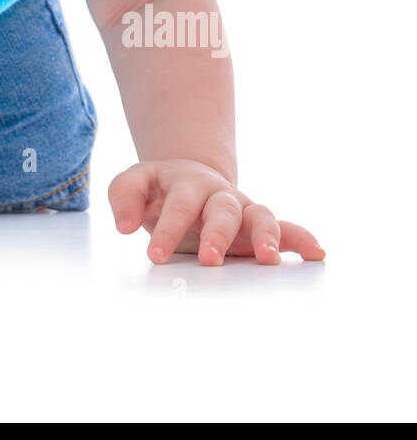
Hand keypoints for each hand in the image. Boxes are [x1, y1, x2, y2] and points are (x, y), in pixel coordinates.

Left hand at [108, 159, 325, 265]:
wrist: (188, 178)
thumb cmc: (160, 189)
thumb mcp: (135, 183)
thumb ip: (124, 196)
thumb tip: (123, 225)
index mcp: (187, 182)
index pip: (180, 204)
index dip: (168, 228)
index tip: (155, 254)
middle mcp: (219, 194)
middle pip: (223, 209)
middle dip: (217, 234)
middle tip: (210, 260)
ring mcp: (242, 208)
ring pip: (260, 215)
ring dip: (266, 236)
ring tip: (268, 259)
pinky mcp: (257, 225)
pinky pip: (286, 228)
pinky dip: (302, 238)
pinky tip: (317, 253)